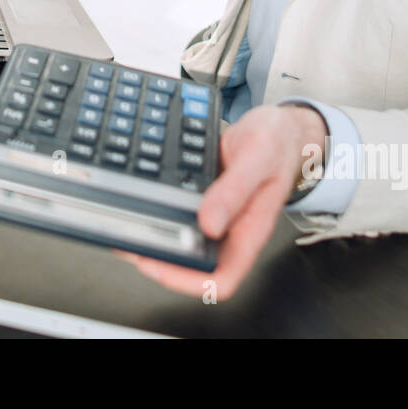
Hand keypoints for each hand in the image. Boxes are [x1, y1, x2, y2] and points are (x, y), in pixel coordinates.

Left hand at [118, 104, 328, 299]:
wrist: (280, 127)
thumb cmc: (278, 143)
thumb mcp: (258, 158)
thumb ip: (234, 191)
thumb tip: (209, 225)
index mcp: (250, 231)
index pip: (221, 279)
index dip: (186, 281)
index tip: (156, 264)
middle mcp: (232, 230)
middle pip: (194, 266)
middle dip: (159, 260)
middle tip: (129, 242)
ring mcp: (218, 217)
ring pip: (184, 243)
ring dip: (155, 239)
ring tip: (126, 226)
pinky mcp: (205, 200)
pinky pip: (181, 217)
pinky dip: (159, 214)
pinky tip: (141, 204)